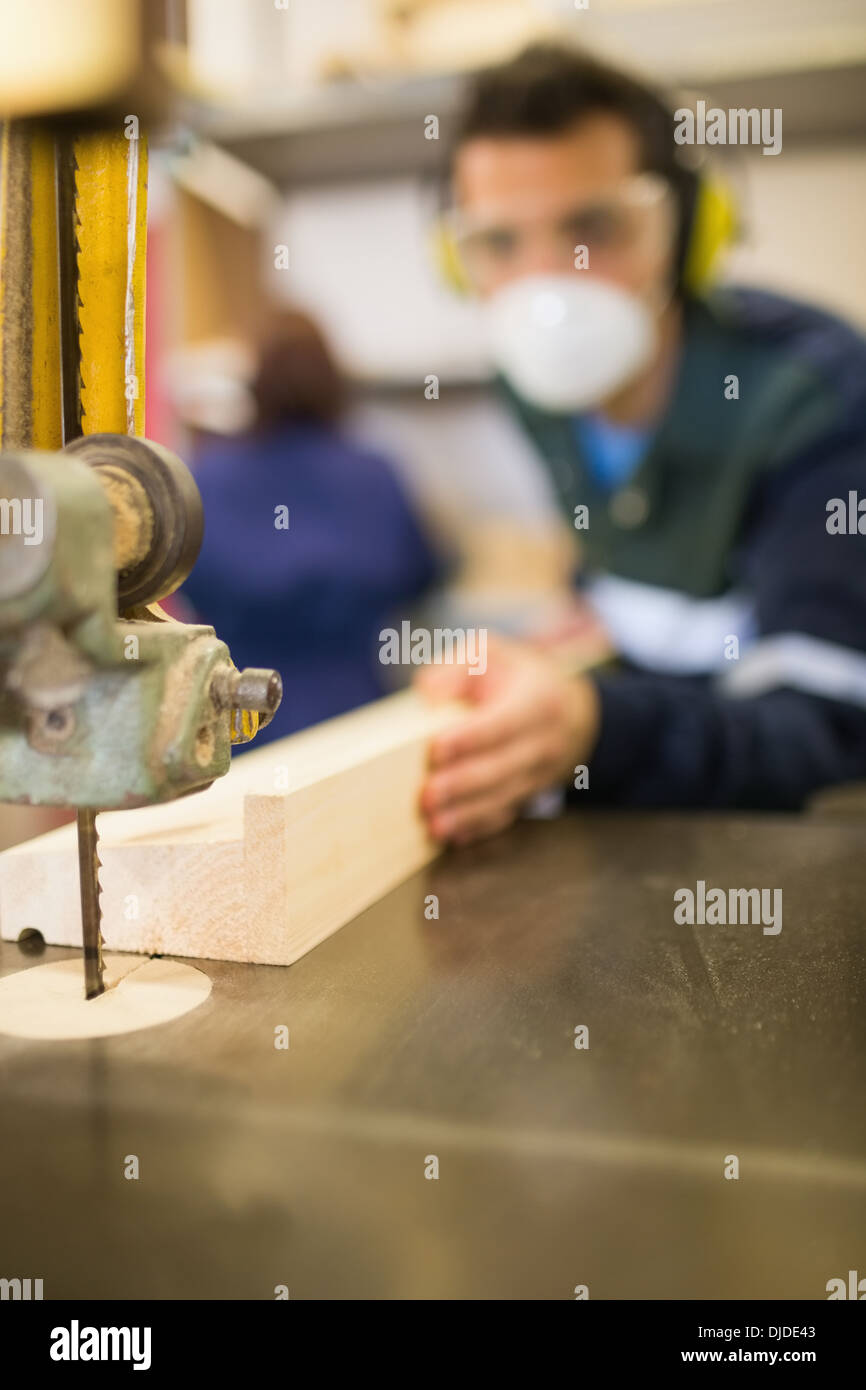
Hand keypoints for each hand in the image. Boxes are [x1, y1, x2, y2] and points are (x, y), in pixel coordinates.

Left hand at [417, 634, 600, 844]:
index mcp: (536, 702)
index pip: (502, 724)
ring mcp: (540, 773)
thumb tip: (427, 694)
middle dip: (462, 785)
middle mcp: (543, 742)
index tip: (435, 749)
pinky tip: (454, 836)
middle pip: (501, 769)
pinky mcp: (531, 794)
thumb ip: (458, 666)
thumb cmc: (522, 679)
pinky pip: (507, 815)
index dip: (469, 738)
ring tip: (434, 825)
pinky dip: (479, 827)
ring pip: (503, 798)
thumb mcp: (494, 654)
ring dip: (467, 814)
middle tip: (426, 795)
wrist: (575, 714)